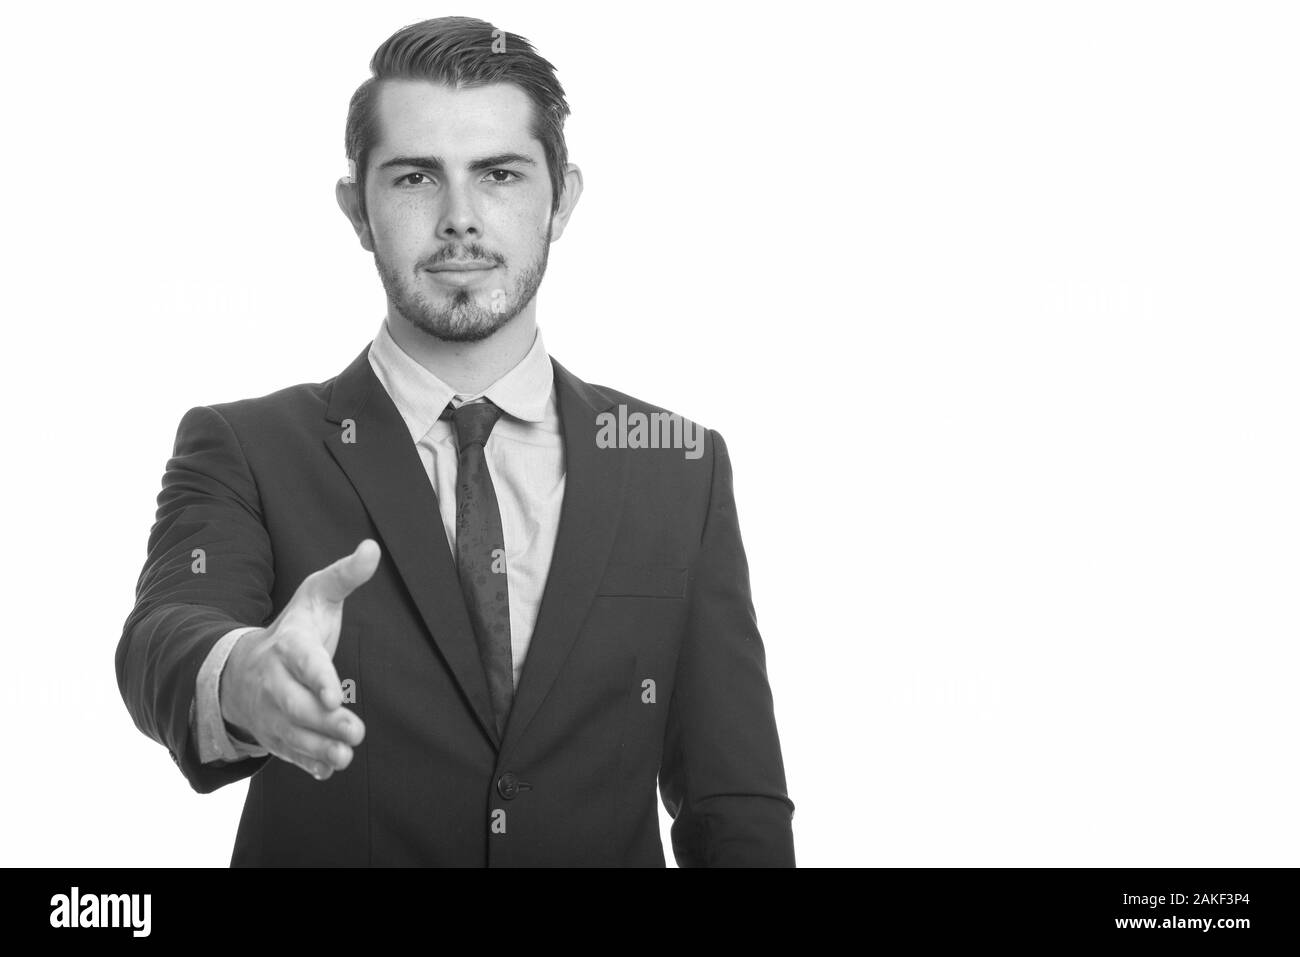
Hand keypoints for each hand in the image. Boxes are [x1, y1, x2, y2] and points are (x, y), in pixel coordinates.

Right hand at [220, 539, 380, 779]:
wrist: (242, 667)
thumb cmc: (295, 627)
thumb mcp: (316, 593)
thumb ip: (345, 575)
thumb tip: (373, 547)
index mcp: (288, 644)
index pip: (303, 661)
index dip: (317, 678)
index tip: (334, 695)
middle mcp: (274, 680)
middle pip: (294, 705)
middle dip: (322, 722)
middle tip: (357, 732)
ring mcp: (271, 710)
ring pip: (291, 733)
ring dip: (317, 748)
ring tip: (345, 758)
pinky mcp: (275, 734)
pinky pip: (286, 752)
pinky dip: (304, 763)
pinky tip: (325, 771)